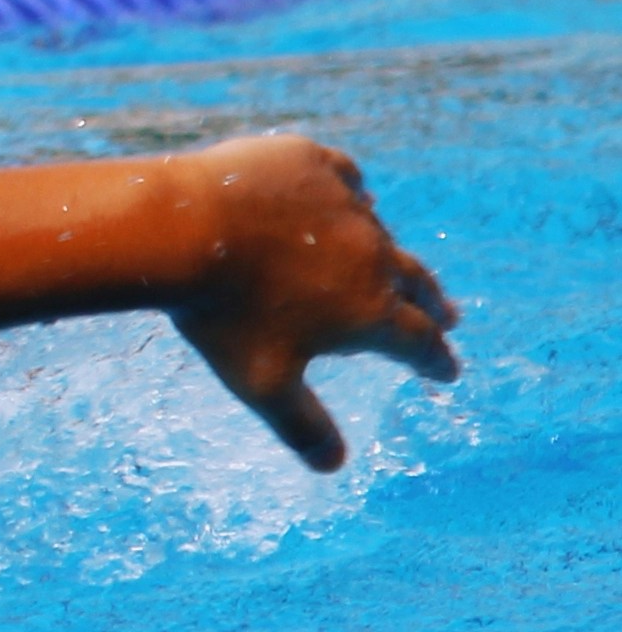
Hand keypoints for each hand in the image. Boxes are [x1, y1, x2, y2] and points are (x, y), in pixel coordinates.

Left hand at [163, 134, 459, 470]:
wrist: (181, 229)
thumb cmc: (220, 315)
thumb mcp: (261, 384)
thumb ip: (302, 427)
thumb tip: (334, 468)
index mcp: (367, 311)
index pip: (417, 342)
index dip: (434, 361)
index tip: (446, 372)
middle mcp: (371, 255)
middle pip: (414, 284)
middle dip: (432, 306)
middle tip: (449, 317)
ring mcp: (343, 204)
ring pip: (376, 231)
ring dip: (386, 251)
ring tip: (390, 261)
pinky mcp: (309, 163)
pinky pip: (343, 177)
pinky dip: (350, 192)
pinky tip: (349, 197)